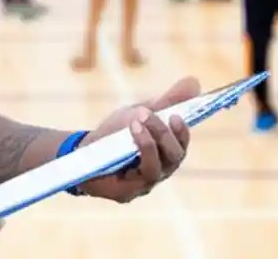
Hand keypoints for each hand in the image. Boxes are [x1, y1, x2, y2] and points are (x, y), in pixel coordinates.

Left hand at [75, 77, 199, 202]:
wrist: (82, 152)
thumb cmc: (115, 134)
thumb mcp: (140, 112)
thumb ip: (166, 101)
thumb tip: (195, 82)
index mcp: (166, 154)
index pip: (182, 145)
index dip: (182, 132)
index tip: (176, 115)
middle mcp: (159, 172)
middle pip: (174, 158)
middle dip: (163, 134)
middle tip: (148, 114)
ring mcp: (143, 185)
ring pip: (156, 169)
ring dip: (148, 144)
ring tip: (135, 122)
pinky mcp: (125, 194)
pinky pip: (134, 180)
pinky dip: (129, 160)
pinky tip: (123, 143)